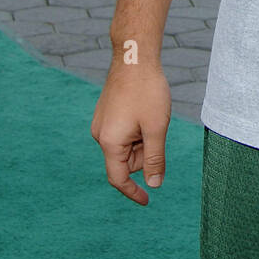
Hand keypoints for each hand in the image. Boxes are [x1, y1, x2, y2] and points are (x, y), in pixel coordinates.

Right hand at [91, 58, 170, 205]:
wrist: (134, 58)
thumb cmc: (147, 92)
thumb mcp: (156, 128)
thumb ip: (155, 159)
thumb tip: (153, 184)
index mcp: (110, 143)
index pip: (118, 179)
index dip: (133, 192)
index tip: (147, 201)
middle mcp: (101, 136)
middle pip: (126, 161)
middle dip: (145, 154)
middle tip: (158, 130)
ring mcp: (102, 124)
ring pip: (127, 147)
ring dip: (143, 140)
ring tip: (152, 116)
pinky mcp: (107, 115)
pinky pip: (124, 133)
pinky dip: (138, 131)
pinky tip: (145, 112)